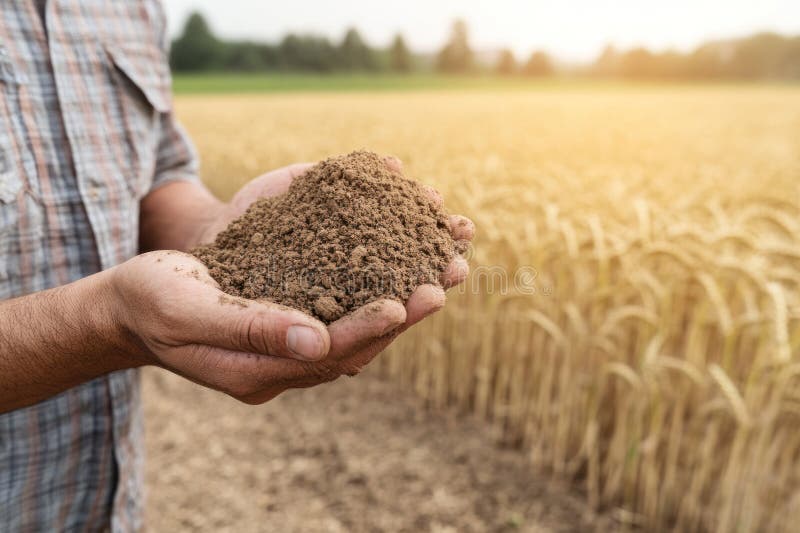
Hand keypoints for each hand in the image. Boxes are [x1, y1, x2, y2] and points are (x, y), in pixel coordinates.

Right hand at [133, 157, 473, 402]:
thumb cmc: (151, 301)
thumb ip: (248, 328)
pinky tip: (406, 234)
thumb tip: (316, 340)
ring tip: (447, 249)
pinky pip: (347, 288)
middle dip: (407, 307)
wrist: (133, 301)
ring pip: (362, 311)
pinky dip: (379, 263)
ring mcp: (295, 331)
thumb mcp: (187, 310)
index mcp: (263, 370)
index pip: (329, 355)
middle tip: (451, 275)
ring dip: (406, 281)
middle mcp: (289, 356)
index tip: (407, 303)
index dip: (368, 329)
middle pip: (361, 337)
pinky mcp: (295, 302)